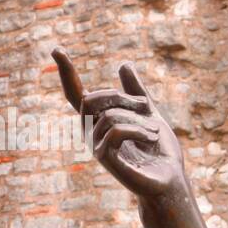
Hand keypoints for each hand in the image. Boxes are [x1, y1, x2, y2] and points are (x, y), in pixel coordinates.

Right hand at [52, 47, 184, 197]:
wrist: (170, 179)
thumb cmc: (160, 151)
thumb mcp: (149, 114)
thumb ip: (136, 92)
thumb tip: (124, 64)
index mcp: (99, 120)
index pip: (76, 93)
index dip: (66, 72)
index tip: (56, 48)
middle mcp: (92, 132)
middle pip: (93, 98)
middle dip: (122, 96)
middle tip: (147, 107)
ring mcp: (96, 146)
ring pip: (109, 114)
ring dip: (138, 118)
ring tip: (155, 133)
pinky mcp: (105, 158)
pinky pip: (114, 130)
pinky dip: (138, 130)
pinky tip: (152, 138)